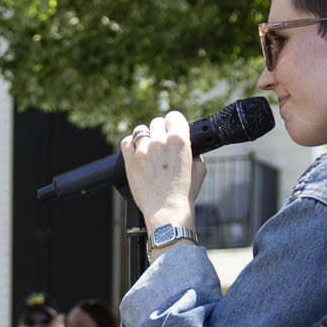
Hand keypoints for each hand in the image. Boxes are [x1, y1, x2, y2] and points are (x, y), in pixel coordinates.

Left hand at [121, 109, 200, 244]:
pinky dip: (131, 145)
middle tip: (161, 144)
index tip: (172, 129)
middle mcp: (160, 141)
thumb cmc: (184, 193)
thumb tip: (190, 147)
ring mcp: (143, 150)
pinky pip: (126, 142)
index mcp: (180, 140)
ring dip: (145, 138)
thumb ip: (195, 153)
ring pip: (141, 131)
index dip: (173, 122)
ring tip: (149, 150)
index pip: (174, 116)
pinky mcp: (130, 160)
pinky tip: (136, 152)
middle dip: (160, 131)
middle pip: (156, 123)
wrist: (167, 210)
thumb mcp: (200, 169)